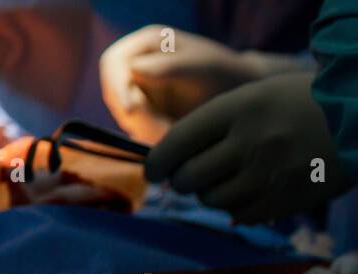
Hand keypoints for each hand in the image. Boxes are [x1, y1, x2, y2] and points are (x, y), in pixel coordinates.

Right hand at [100, 25, 264, 142]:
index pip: (113, 65)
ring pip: (127, 118)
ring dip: (146, 132)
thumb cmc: (226, 74)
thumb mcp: (201, 66)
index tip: (133, 111)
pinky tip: (177, 144)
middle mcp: (137, 67)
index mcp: (145, 45)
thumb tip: (133, 70)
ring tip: (176, 140)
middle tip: (163, 134)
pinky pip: (141, 133)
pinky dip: (156, 140)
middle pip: (115, 95)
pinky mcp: (150, 117)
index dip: (119, 88)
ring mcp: (141, 92)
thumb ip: (168, 67)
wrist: (243, 96)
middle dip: (136, 117)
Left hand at [144, 72, 350, 222]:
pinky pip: (245, 215)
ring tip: (225, 185)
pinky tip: (250, 196)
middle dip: (182, 181)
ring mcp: (268, 177)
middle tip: (187, 179)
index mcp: (237, 111)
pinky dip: (239, 210)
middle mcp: (249, 145)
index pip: (178, 143)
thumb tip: (183, 161)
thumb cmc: (307, 105)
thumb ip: (222, 124)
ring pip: (215, 201)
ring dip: (213, 196)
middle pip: (190, 178)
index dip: (158, 162)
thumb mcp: (259, 96)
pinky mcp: (286, 202)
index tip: (154, 171)